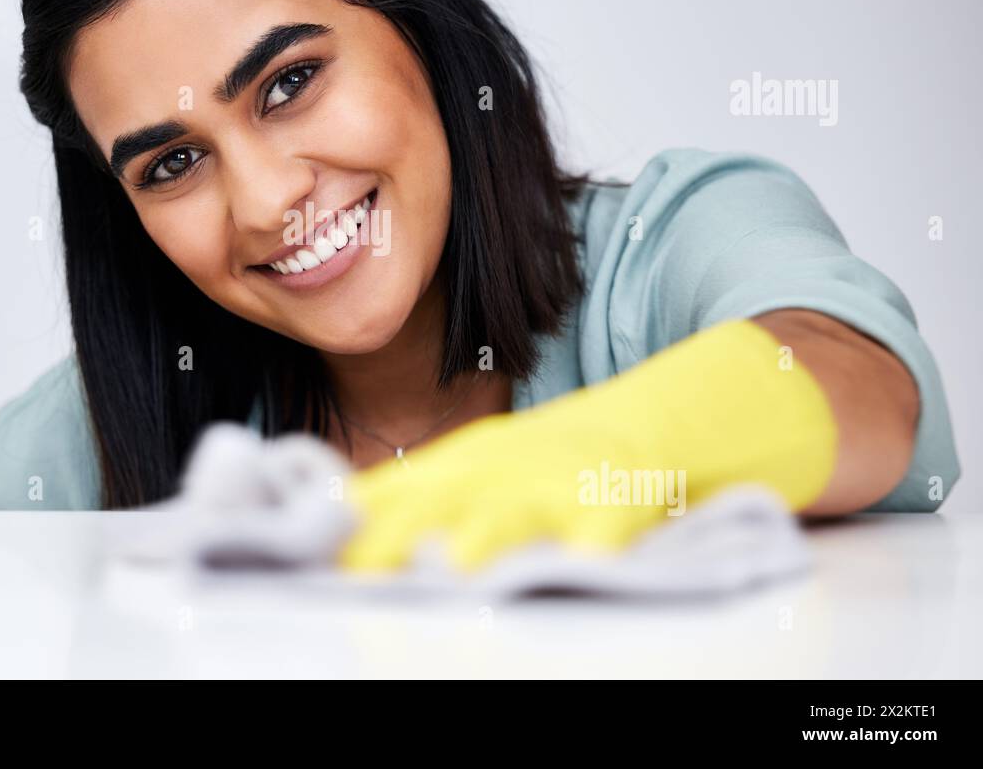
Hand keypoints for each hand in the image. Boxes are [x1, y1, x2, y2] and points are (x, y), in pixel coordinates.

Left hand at [337, 319, 838, 573]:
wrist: (674, 411)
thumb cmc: (572, 458)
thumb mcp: (496, 472)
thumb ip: (435, 499)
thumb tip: (356, 532)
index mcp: (471, 461)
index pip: (395, 489)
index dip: (352, 523)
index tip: (308, 548)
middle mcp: (509, 466)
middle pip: (439, 499)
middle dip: (395, 535)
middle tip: (354, 569)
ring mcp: (566, 477)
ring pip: (517, 509)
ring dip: (482, 538)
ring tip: (453, 571)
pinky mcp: (627, 493)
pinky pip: (612, 523)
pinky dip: (597, 543)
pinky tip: (581, 565)